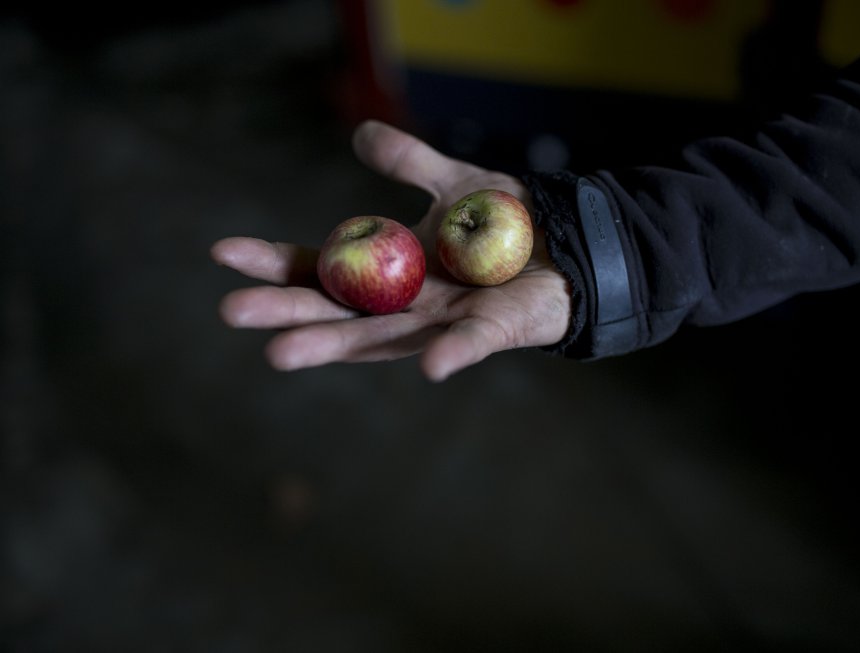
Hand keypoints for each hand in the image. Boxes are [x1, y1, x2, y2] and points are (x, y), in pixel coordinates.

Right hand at [211, 120, 570, 381]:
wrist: (571, 243)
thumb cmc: (508, 223)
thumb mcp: (454, 182)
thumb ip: (410, 163)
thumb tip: (358, 136)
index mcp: (393, 270)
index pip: (323, 267)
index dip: (276, 262)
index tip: (223, 252)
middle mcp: (408, 304)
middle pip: (338, 310)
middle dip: (286, 310)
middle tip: (231, 310)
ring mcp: (447, 321)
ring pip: (384, 337)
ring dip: (335, 345)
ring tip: (282, 352)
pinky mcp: (493, 330)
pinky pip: (470, 344)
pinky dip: (451, 354)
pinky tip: (429, 367)